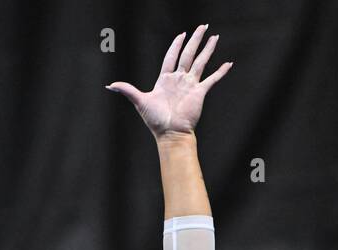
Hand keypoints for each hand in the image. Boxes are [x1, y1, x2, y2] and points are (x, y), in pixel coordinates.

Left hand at [106, 24, 231, 137]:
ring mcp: (190, 85)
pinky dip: (220, 72)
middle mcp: (179, 79)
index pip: (171, 57)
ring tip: (215, 37)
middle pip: (188, 54)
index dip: (176, 45)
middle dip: (195, 40)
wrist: (170, 134)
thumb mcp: (140, 101)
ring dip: (208, 50)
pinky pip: (212, 79)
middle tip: (203, 27)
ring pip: (200, 62)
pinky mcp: (199, 92)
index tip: (182, 34)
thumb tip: (110, 85)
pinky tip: (228, 64)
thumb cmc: (155, 120)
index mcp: (165, 79)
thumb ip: (127, 90)